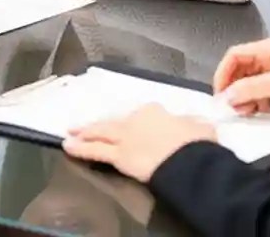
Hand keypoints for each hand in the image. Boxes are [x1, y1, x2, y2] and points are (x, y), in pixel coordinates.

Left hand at [63, 104, 216, 182]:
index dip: (137, 121)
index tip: (135, 124)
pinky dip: (81, 148)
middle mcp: (137, 120)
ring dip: (85, 133)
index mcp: (157, 112)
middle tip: (82, 125)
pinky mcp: (118, 156)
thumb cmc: (196, 143)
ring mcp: (125, 137)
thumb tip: (197, 124)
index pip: (144, 114)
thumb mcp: (201, 128)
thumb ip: (194, 124)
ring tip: (71, 133)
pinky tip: (69, 147)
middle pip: (114, 122)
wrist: (187, 157)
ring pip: (101, 133)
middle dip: (99, 124)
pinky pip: (96, 151)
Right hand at [213, 37, 269, 119]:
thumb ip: (251, 88)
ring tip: (246, 111)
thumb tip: (228, 96)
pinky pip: (262, 91)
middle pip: (241, 69)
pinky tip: (259, 111)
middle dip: (233, 87)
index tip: (220, 94)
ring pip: (250, 82)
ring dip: (244, 96)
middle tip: (232, 106)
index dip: (223, 74)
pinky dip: (256, 101)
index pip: (235, 55)